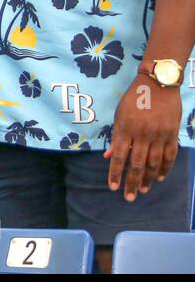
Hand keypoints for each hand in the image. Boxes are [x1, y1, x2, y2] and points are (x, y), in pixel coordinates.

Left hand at [105, 75, 182, 200]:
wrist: (157, 84)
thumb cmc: (134, 99)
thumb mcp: (119, 115)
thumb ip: (116, 136)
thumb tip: (110, 156)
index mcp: (126, 129)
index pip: (119, 156)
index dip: (116, 173)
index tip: (113, 187)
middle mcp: (142, 135)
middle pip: (136, 164)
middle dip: (132, 182)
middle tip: (129, 197)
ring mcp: (159, 135)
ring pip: (153, 163)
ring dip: (147, 178)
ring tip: (142, 190)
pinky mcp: (172, 134)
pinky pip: (169, 156)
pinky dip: (165, 168)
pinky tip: (159, 177)